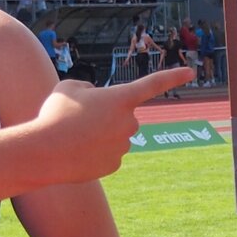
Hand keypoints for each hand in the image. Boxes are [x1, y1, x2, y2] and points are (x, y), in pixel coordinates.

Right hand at [26, 67, 194, 181]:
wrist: (45, 151)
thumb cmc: (55, 114)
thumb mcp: (68, 88)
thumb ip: (86, 88)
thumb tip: (94, 98)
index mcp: (122, 99)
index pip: (153, 84)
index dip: (172, 77)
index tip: (191, 72)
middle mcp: (129, 122)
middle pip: (124, 115)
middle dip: (107, 115)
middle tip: (80, 118)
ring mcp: (124, 145)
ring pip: (115, 135)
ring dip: (99, 133)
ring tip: (74, 135)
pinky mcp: (115, 164)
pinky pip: (108, 153)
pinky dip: (95, 151)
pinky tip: (78, 152)